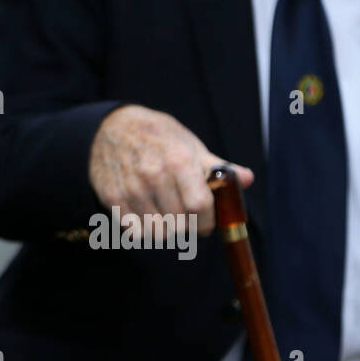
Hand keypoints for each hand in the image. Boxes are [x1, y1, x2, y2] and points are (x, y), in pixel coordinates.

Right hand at [87, 105, 254, 234]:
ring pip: (158, 233)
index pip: (200, 206)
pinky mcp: (112, 197)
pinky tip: (146, 214)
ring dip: (166, 230)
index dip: (207, 221)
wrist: (112, 126)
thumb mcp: (190, 145)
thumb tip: (247, 179)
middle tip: (184, 216)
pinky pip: (135, 232)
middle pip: (180, 225)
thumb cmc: (159, 137)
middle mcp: (153, 175)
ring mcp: (131, 187)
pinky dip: (144, 230)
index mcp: (179, 160)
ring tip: (165, 214)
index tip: (206, 221)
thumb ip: (217, 167)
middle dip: (187, 226)